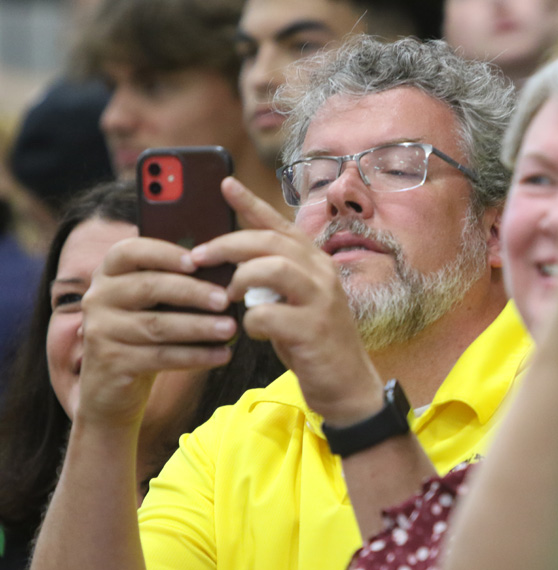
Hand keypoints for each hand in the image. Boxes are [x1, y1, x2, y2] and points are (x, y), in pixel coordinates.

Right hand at [78, 238, 235, 427]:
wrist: (110, 387)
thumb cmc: (142, 335)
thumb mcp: (151, 305)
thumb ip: (174, 285)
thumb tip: (226, 276)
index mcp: (109, 274)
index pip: (130, 252)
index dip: (163, 253)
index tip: (197, 262)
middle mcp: (99, 298)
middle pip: (149, 287)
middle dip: (192, 292)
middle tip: (226, 300)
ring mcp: (100, 331)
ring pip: (157, 325)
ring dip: (198, 326)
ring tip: (230, 329)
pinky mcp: (110, 362)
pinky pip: (160, 357)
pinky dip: (195, 356)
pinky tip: (221, 355)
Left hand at [191, 178, 383, 423]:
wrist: (348, 386)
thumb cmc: (314, 344)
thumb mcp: (296, 303)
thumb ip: (274, 280)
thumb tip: (233, 264)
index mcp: (316, 263)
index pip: (280, 225)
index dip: (250, 203)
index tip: (224, 183)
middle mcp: (323, 273)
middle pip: (269, 241)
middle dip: (227, 244)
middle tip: (197, 257)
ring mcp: (321, 300)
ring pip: (271, 268)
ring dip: (240, 281)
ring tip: (229, 297)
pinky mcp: (313, 329)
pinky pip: (267, 314)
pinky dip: (250, 323)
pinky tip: (255, 332)